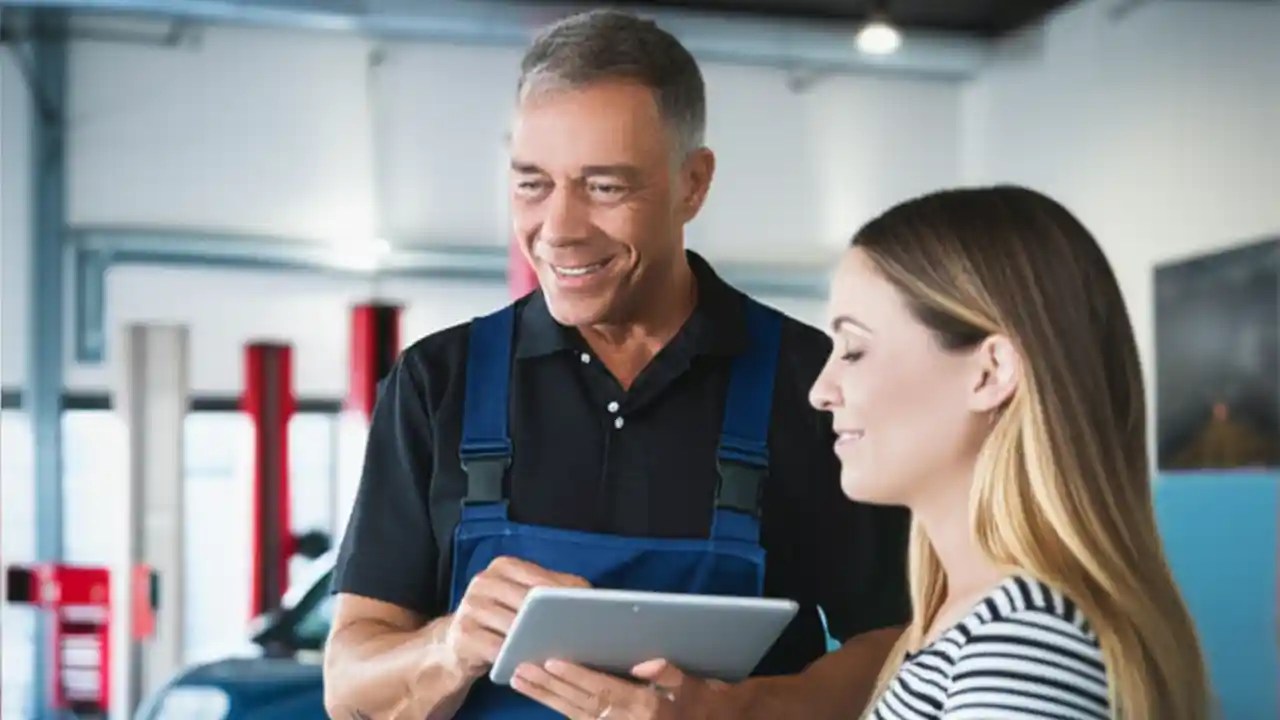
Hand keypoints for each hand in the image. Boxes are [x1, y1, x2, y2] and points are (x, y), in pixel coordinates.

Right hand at [443, 556, 589, 679]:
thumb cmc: (501, 620)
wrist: (457, 644)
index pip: (543, 579)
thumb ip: (551, 592)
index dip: (568, 596)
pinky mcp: (463, 635)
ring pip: (515, 626)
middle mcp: (484, 581)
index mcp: (504, 566)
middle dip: (556, 620)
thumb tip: (590, 596)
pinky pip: (499, 649)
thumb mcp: (521, 599)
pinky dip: (519, 659)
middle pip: (530, 602)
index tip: (591, 612)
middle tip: (581, 637)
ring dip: (539, 641)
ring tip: (562, 653)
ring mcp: (470, 607)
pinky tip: (535, 666)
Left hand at [511, 658, 732, 719]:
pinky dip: (560, 710)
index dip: (576, 677)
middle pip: (581, 705)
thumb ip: (671, 673)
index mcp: (647, 708)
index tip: (551, 661)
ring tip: (521, 679)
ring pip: (575, 716)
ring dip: (547, 698)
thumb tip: (644, 663)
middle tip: (520, 670)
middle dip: (549, 687)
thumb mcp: (695, 684)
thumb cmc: (703, 701)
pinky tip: (542, 695)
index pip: (603, 690)